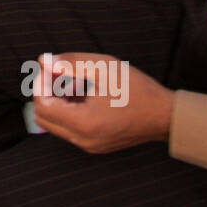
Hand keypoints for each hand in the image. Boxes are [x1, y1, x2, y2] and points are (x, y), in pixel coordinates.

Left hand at [32, 53, 173, 152]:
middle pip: (43, 117)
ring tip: (74, 79)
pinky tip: (83, 91)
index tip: (51, 65)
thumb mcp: (104, 68)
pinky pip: (69, 128)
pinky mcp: (95, 144)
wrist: (166, 116)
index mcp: (84, 123)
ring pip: (55, 123)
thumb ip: (70, 63)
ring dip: (56, 100)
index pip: (43, 104)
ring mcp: (89, 145)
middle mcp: (83, 140)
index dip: (41, 82)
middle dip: (45, 91)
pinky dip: (68, 109)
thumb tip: (44, 60)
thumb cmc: (138, 90)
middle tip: (58, 71)